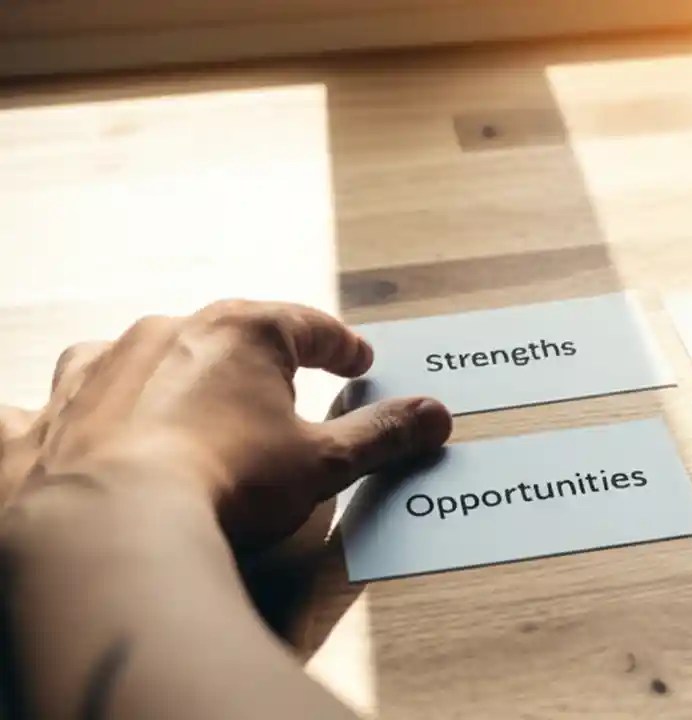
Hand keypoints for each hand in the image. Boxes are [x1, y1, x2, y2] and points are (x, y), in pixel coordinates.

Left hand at [0, 300, 450, 548]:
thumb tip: (436, 414)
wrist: (113, 528)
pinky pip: (44, 408)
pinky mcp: (42, 422)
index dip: (340, 346)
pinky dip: (61, 416)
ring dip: (162, 371)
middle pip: (224, 333)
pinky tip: (62, 424)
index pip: (306, 326)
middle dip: (255, 356)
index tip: (357, 361)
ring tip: (180, 399)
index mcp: (241, 333)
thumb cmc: (228, 483)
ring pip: (134, 354)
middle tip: (283, 383)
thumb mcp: (324, 462)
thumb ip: (381, 434)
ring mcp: (96, 372)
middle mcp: (164, 334)